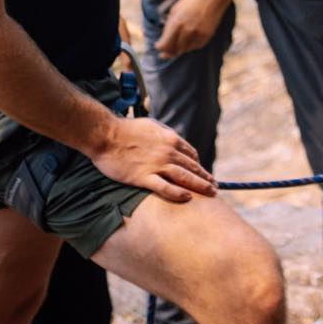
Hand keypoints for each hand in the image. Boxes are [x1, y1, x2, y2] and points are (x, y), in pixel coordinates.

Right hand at [91, 113, 215, 203]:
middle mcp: (168, 152)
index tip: (204, 174)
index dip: (199, 166)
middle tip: (215, 187)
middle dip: (206, 178)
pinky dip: (178, 193)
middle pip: (192, 167)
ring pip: (184, 177)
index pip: (191, 155)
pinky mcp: (143, 177)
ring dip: (200, 186)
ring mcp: (156, 165)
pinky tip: (188, 198)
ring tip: (210, 193)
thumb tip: (174, 141)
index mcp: (171, 139)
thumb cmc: (127, 129)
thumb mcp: (153, 125)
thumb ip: (165, 134)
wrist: (107, 135)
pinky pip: (165, 187)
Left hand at [156, 0, 228, 59]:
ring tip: (176, 47)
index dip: (159, 47)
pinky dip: (190, 46)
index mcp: (176, 23)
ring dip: (178, 49)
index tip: (158, 46)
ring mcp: (197, 35)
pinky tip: (187, 41)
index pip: (164, 44)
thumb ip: (169, 24)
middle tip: (164, 54)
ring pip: (184, 50)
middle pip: (173, 50)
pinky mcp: (206, 36)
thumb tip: (164, 37)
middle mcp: (186, 31)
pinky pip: (195, 47)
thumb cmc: (193, 0)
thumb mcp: (176, 9)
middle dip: (167, 52)